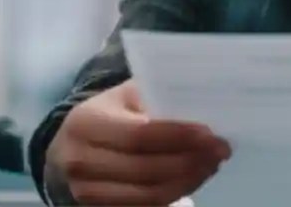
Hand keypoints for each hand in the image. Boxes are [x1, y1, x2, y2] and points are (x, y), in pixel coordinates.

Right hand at [47, 80, 231, 205]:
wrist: (70, 144)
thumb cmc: (108, 112)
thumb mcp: (125, 95)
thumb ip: (156, 98)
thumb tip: (203, 107)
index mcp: (86, 123)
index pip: (139, 135)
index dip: (178, 137)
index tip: (210, 134)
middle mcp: (80, 161)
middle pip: (146, 169)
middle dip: (190, 161)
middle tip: (221, 150)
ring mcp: (87, 191)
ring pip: (149, 195)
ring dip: (188, 181)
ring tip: (212, 164)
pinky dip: (176, 193)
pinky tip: (194, 177)